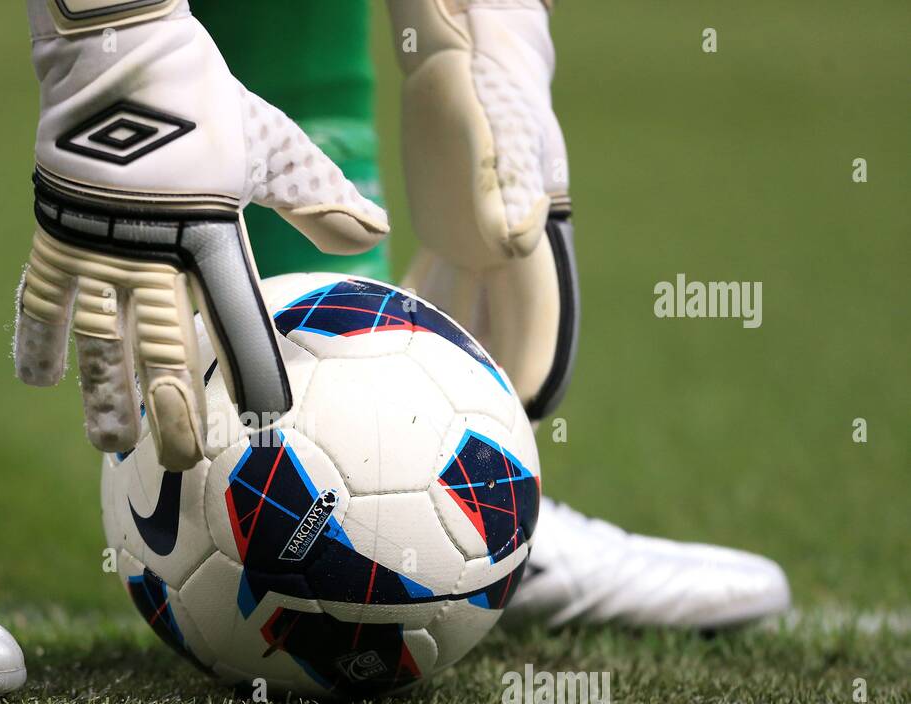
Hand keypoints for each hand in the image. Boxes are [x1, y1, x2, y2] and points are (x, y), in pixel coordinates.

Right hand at [15, 0, 388, 469]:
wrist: (123, 56)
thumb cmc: (205, 106)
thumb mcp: (271, 149)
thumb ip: (316, 196)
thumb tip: (372, 233)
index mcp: (211, 236)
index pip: (236, 319)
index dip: (249, 371)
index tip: (264, 420)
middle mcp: (152, 253)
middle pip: (161, 347)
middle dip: (172, 408)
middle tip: (181, 461)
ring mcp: (97, 248)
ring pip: (99, 338)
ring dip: (103, 395)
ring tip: (108, 447)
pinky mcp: (54, 235)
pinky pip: (38, 298)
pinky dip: (36, 339)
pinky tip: (36, 381)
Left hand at [388, 0, 577, 419]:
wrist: (460, 51)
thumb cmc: (480, 83)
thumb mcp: (493, 131)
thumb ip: (506, 188)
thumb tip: (514, 249)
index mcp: (528, 233)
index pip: (538, 313)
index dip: (533, 362)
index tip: (518, 409)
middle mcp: (509, 246)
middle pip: (506, 325)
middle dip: (495, 378)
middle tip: (474, 431)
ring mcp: (479, 239)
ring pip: (469, 313)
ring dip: (455, 358)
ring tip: (429, 411)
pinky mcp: (446, 227)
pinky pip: (431, 285)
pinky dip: (415, 317)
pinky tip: (386, 347)